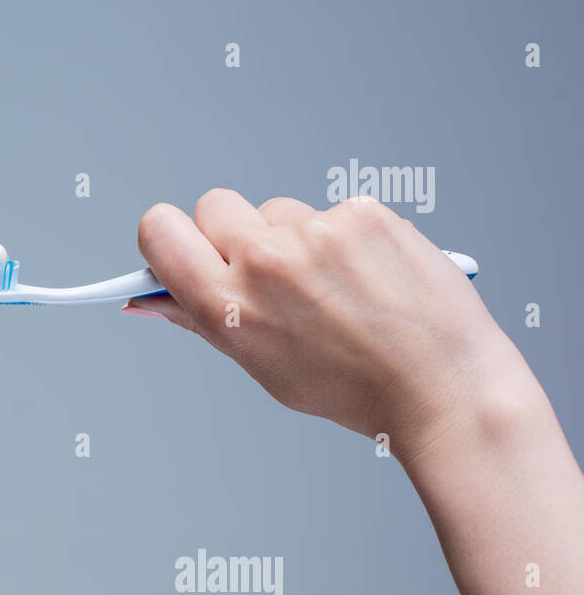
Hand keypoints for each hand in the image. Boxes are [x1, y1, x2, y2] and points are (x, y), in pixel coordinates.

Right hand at [126, 190, 523, 456]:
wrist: (442, 385)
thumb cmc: (354, 388)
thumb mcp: (261, 365)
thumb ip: (203, 320)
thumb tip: (151, 298)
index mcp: (227, 306)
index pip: (160, 230)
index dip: (166, 237)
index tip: (183, 250)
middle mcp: (265, 261)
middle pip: (214, 206)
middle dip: (231, 233)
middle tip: (268, 273)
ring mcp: (316, 232)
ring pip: (277, 211)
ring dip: (292, 238)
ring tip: (334, 286)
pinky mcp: (363, 213)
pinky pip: (330, 212)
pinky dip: (343, 239)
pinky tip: (368, 277)